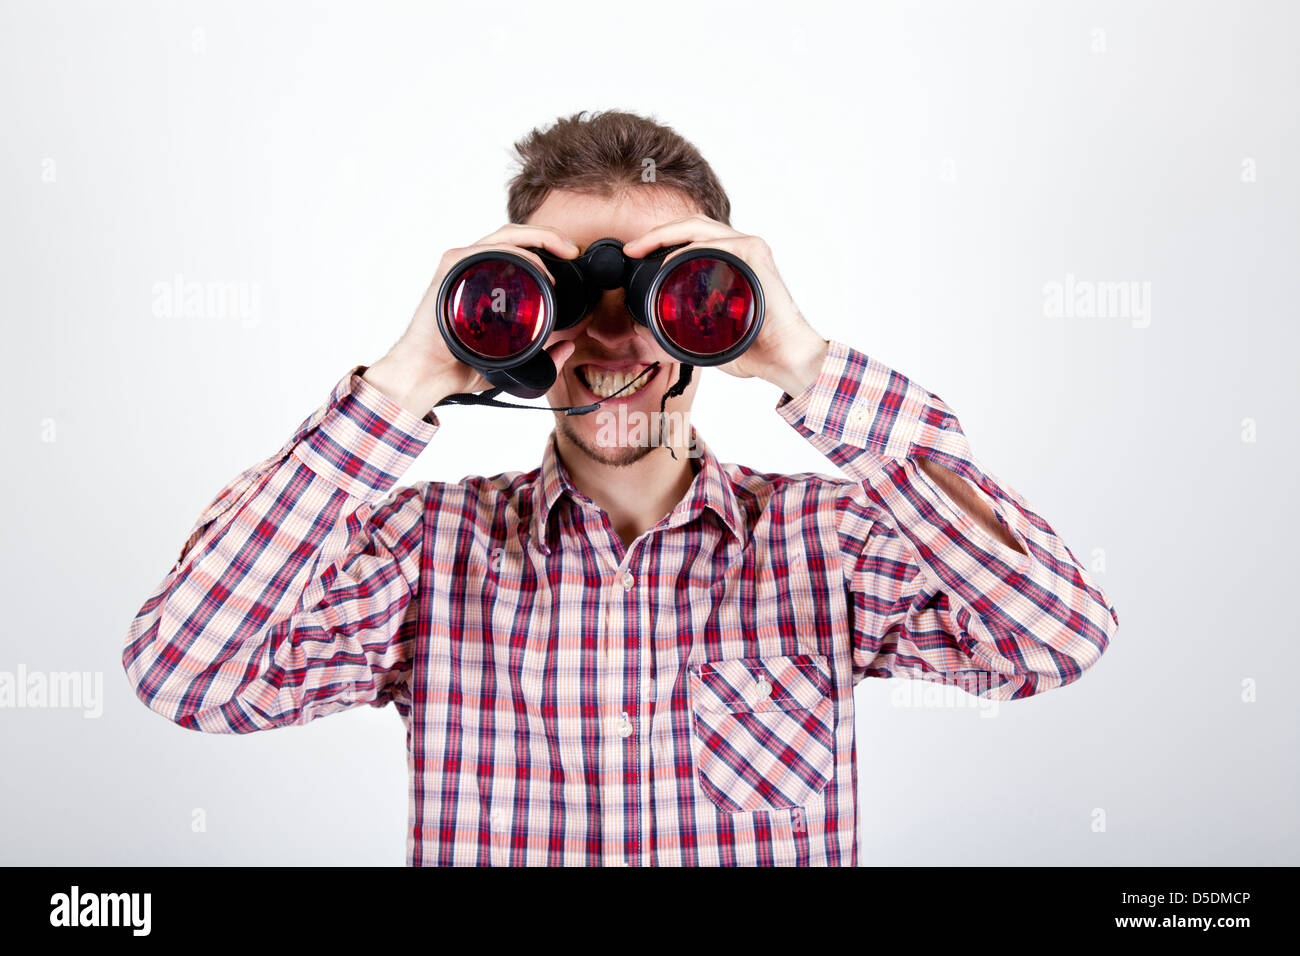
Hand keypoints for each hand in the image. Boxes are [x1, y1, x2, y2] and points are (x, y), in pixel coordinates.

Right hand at [365, 224, 581, 415]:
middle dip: (548, 236)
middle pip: (514, 237)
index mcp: (482, 280)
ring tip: (562, 250)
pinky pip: (489, 249)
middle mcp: (471, 267)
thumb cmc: (459, 365)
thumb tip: (568, 347)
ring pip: (504, 236)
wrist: (428, 372)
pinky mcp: (451, 267)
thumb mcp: (510, 358)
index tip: (570, 258)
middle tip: (571, 249)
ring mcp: (460, 265)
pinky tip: (537, 266)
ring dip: (538, 239)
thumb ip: (542, 355)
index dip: (545, 247)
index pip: (516, 250)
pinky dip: (516, 253)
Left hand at [621, 215, 828, 395]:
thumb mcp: (708, 336)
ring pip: (699, 227)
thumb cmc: (756, 348)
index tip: (635, 254)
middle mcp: (741, 250)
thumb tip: (644, 327)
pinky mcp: (755, 254)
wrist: (785, 357)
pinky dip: (688, 249)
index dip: (661, 241)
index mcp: (732, 263)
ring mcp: (749, 249)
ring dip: (666, 235)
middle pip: (692, 225)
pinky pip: (714, 243)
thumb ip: (682, 328)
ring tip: (642, 248)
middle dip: (656, 233)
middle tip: (632, 248)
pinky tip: (669, 262)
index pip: (692, 239)